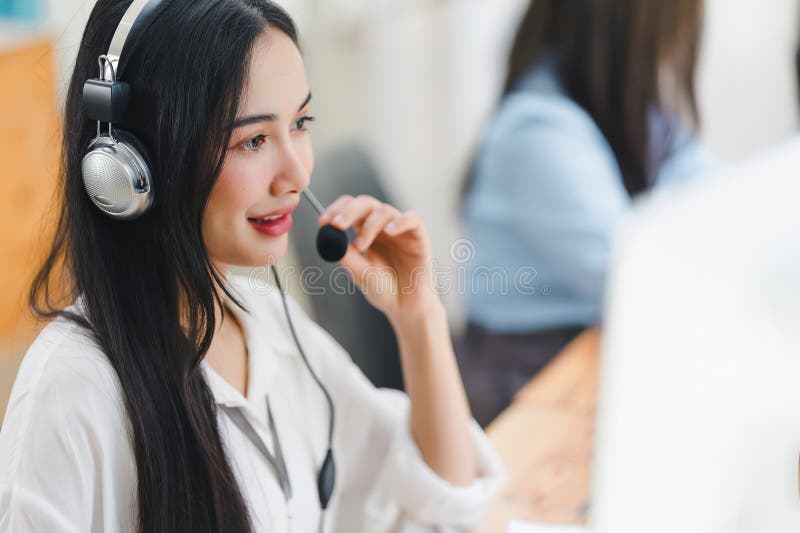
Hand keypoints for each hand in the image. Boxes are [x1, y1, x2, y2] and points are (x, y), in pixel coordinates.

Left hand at [317, 194, 439, 321]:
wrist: (405, 307)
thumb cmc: (382, 289)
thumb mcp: (359, 273)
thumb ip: (345, 256)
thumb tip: (327, 236)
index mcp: (364, 230)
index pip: (349, 208)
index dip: (335, 210)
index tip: (323, 222)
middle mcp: (381, 225)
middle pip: (365, 203)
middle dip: (348, 211)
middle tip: (337, 224)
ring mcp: (400, 229)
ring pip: (384, 210)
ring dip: (369, 225)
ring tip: (360, 246)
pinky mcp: (418, 235)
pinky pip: (412, 219)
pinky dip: (400, 221)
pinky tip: (389, 230)